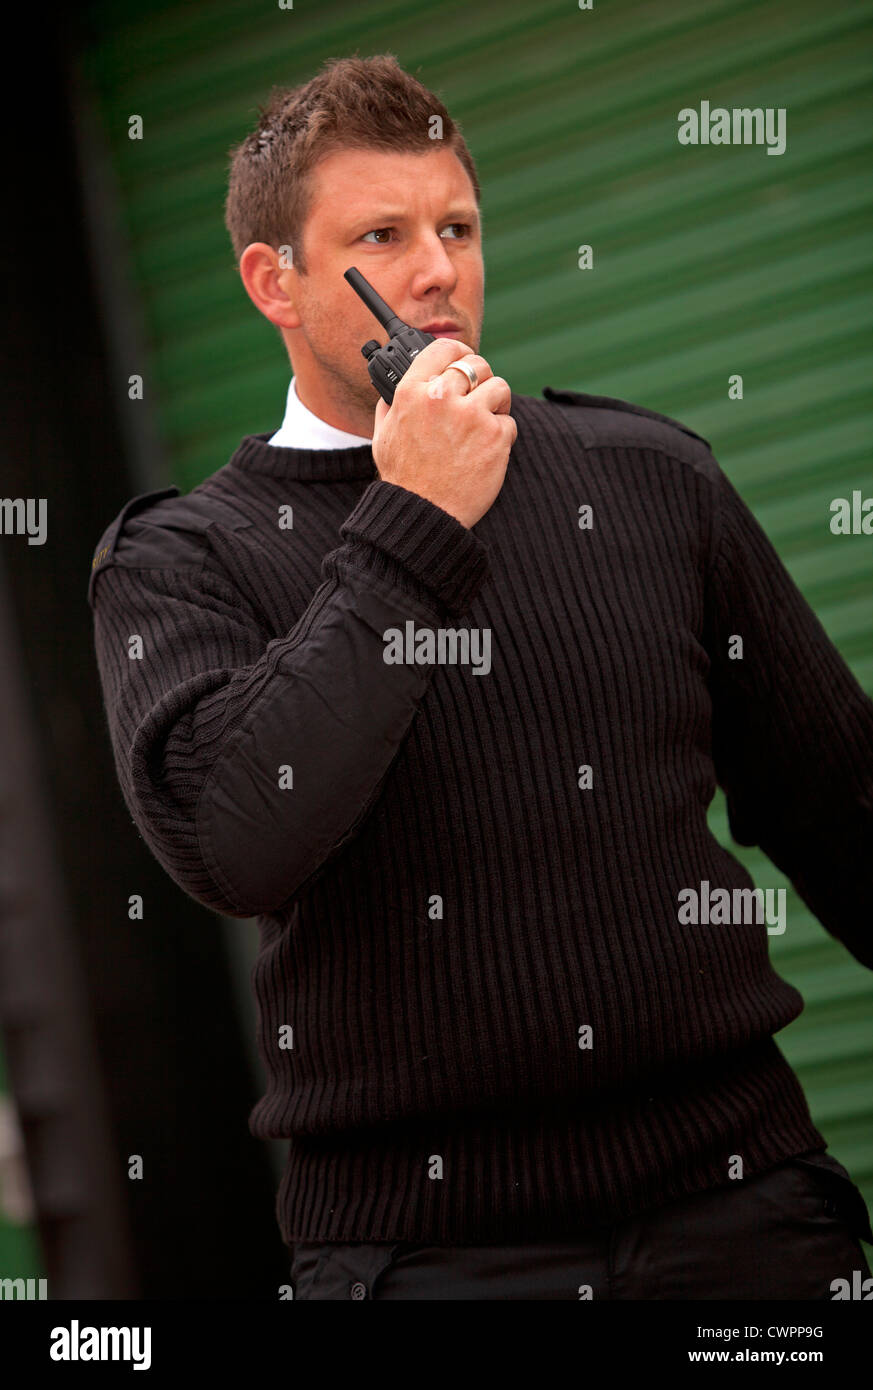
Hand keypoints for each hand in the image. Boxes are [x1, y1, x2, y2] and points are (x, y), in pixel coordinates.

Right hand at [371, 337, 515, 528]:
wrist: (425, 512)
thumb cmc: (404, 479)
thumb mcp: (383, 437)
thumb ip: (389, 407)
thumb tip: (391, 391)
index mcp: (412, 392)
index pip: (443, 348)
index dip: (459, 351)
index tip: (465, 358)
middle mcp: (441, 398)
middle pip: (476, 364)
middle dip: (481, 378)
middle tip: (479, 396)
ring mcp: (470, 416)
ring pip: (499, 387)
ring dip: (496, 403)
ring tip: (485, 423)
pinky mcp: (494, 437)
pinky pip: (509, 422)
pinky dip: (502, 434)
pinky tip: (486, 449)